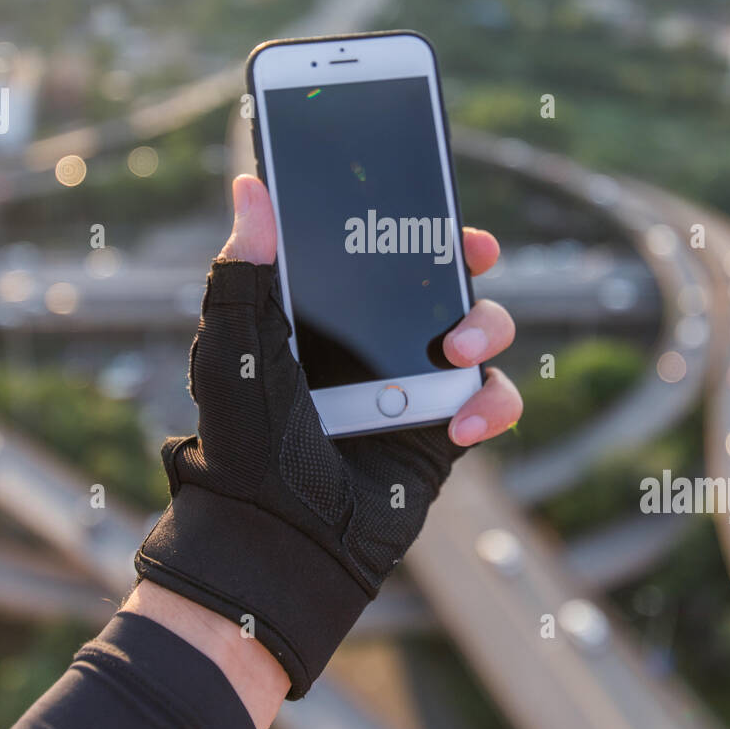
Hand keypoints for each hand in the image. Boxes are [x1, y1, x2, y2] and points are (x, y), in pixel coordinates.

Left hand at [130, 175, 521, 728]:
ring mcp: (415, 387)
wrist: (280, 540)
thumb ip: (244, 271)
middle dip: (465, 266)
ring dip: (485, 328)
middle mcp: (375, 345)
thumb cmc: (245, 445)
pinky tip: (461, 424)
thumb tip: (251, 188)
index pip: (377, 255)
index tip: (429, 204)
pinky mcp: (443, 433)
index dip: (410, 225)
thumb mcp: (235, 348)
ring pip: (482, 336)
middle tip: (471, 257)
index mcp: (326, 317)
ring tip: (454, 354)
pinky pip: (494, 401)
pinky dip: (492, 405)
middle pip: (442, 285)